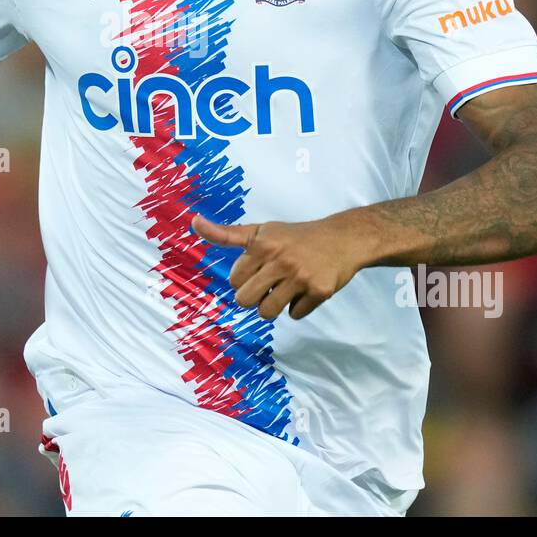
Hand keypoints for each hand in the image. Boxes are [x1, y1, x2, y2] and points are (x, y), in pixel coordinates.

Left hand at [189, 213, 364, 320]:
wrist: (343, 238)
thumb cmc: (296, 236)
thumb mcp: (262, 231)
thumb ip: (227, 233)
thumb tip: (193, 222)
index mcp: (262, 243)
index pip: (234, 280)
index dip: (245, 278)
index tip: (259, 268)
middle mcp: (280, 258)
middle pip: (245, 300)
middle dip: (255, 297)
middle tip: (270, 284)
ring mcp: (300, 275)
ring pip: (267, 312)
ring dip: (273, 307)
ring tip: (286, 290)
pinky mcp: (320, 290)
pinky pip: (295, 315)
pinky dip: (299, 306)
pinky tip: (308, 289)